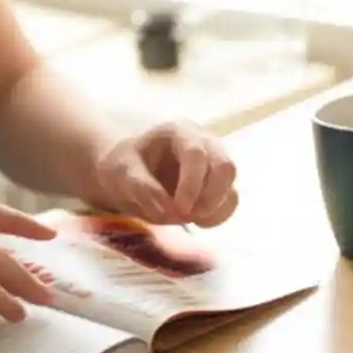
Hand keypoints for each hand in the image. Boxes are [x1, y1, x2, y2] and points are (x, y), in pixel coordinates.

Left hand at [89, 120, 237, 226]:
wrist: (129, 172)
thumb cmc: (125, 165)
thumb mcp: (121, 172)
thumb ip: (142, 187)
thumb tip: (169, 209)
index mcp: (180, 131)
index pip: (196, 154)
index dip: (191, 184)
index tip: (178, 209)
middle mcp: (205, 142)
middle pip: (226, 167)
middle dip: (208, 198)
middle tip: (183, 216)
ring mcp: (216, 163)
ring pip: (230, 187)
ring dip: (211, 210)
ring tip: (184, 218)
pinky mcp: (219, 185)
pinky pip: (230, 202)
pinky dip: (216, 216)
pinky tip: (194, 220)